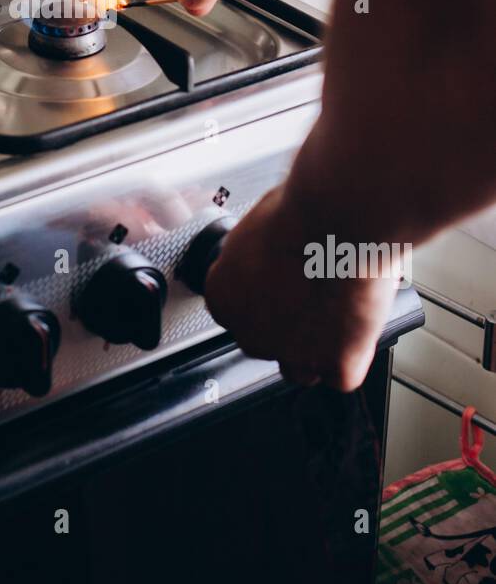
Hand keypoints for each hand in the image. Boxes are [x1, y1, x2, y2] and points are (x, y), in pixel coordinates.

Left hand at [203, 187, 398, 389]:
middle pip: (266, 341)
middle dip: (290, 324)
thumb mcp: (264, 222)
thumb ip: (261, 253)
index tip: (285, 286)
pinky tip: (360, 325)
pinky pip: (342, 374)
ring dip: (316, 349)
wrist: (343, 217)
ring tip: (339, 313)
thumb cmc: (305, 209)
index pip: (238, 312)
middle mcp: (249, 330)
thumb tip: (272, 252)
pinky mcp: (334, 364)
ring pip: (300, 369)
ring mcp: (292, 352)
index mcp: (224, 294)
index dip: (267, 299)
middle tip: (316, 294)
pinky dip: (354, 355)